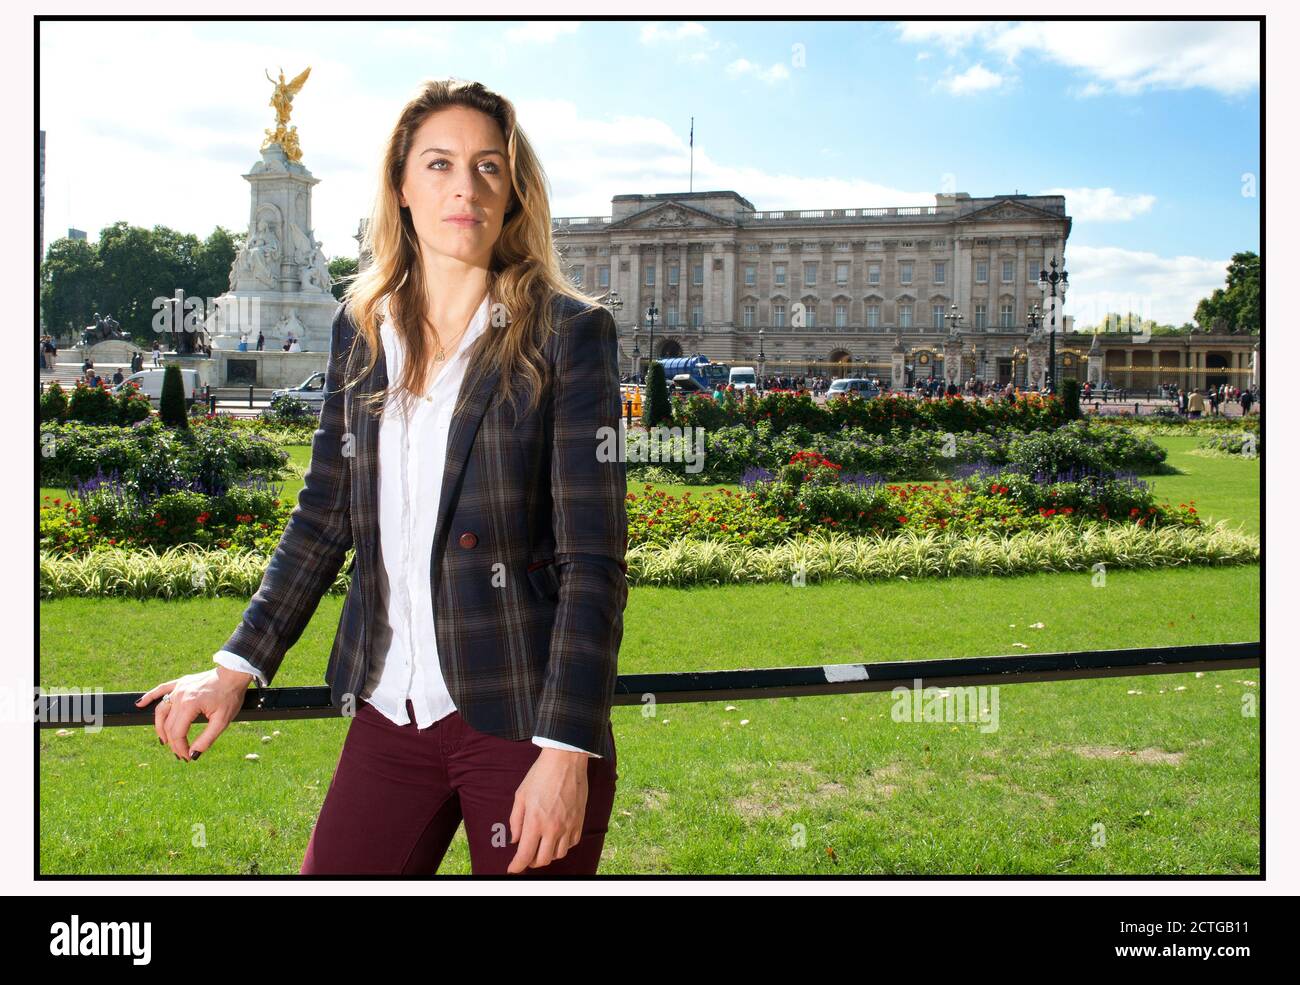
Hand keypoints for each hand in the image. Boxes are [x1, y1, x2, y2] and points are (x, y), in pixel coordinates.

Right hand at [134, 666, 252, 761]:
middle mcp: (180, 696)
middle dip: (173, 743)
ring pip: (161, 711)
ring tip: (165, 741)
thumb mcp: (222, 721)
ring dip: (160, 727)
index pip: (177, 733)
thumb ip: (207, 739)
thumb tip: (193, 755)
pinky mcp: (180, 683)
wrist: (234, 674)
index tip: (187, 758)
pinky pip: (161, 689)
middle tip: (180, 754)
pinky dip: (149, 697)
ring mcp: (178, 688)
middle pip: (168, 725)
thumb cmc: (230, 697)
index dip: (180, 748)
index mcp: (190, 705)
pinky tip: (139, 705)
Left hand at [507, 749, 589, 872]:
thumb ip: (516, 820)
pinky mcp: (579, 821)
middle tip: (526, 855)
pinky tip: (556, 837)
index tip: (513, 869)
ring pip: (558, 855)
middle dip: (532, 862)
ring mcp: (568, 826)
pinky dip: (562, 846)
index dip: (517, 866)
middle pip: (543, 859)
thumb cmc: (541, 775)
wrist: (566, 761)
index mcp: (535, 821)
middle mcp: (553, 828)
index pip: (525, 854)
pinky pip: (571, 844)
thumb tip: (516, 839)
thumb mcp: (521, 796)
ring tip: (542, 845)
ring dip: (548, 854)